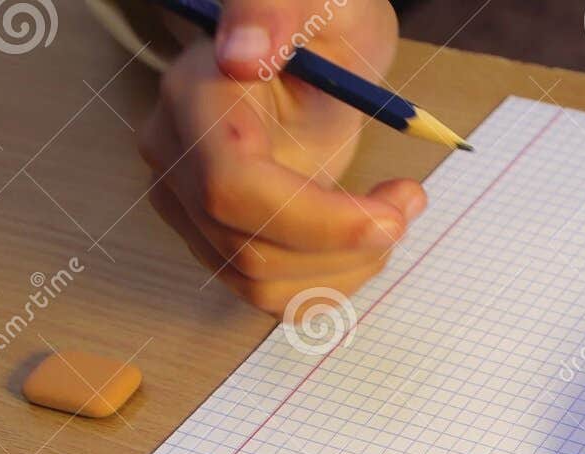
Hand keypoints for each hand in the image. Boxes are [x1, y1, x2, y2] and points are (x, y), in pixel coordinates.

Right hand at [138, 0, 423, 313]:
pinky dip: (333, 280)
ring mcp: (189, 204)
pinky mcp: (219, 238)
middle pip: (249, 248)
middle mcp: (175, 158)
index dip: (317, 221)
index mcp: (195, 96)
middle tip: (409, 201)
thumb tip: (243, 55)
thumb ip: (275, 11)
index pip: (232, 188)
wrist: (312, 50)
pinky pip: (273, 294)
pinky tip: (365, 237)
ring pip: (262, 282)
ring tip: (394, 211)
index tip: (392, 214)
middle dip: (348, 243)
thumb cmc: (321, 20)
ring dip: (349, 266)